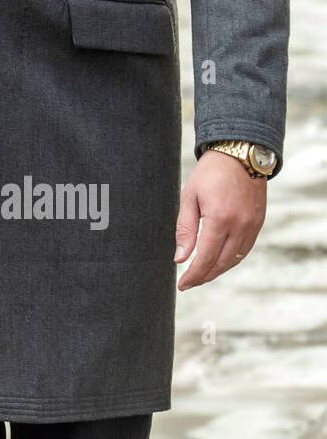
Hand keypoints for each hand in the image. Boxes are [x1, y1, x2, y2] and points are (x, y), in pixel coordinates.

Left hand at [175, 149, 266, 290]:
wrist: (240, 154)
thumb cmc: (210, 173)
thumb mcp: (189, 197)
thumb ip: (185, 229)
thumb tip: (180, 258)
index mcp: (220, 219)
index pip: (205, 258)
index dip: (193, 275)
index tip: (182, 284)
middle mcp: (240, 226)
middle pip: (221, 263)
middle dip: (204, 276)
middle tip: (188, 283)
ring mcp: (252, 226)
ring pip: (234, 259)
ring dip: (217, 271)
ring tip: (201, 275)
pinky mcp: (258, 223)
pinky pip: (244, 249)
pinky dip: (230, 259)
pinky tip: (218, 261)